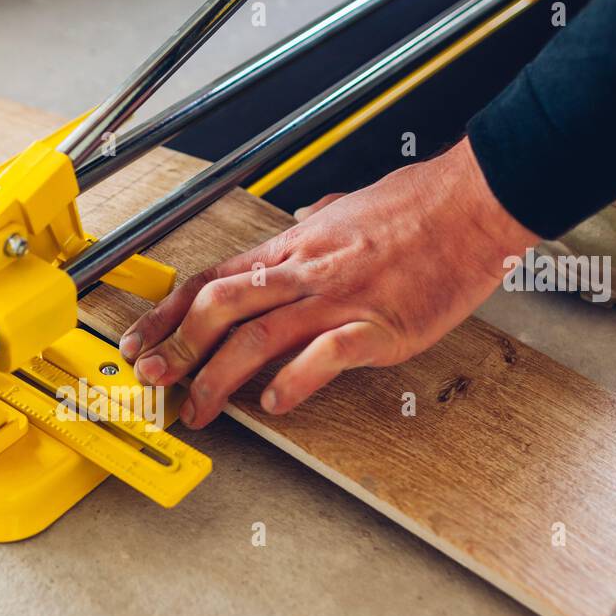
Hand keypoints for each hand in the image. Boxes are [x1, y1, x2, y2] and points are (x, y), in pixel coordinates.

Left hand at [117, 138, 536, 427]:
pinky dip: (294, 381)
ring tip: (201, 409)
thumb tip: (295, 230)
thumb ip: (312, 230)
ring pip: (257, 336)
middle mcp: (304, 273)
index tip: (142, 341)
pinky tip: (276, 404)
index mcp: (293, 248)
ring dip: (219, 378)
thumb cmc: (417, 208)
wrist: (472, 206)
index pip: (212, 280)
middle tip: (155, 381)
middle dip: (179, 348)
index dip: (169, 314)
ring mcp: (338, 300)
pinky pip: (324, 356)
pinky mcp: (376, 327)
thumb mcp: (346, 210)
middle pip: (220, 309)